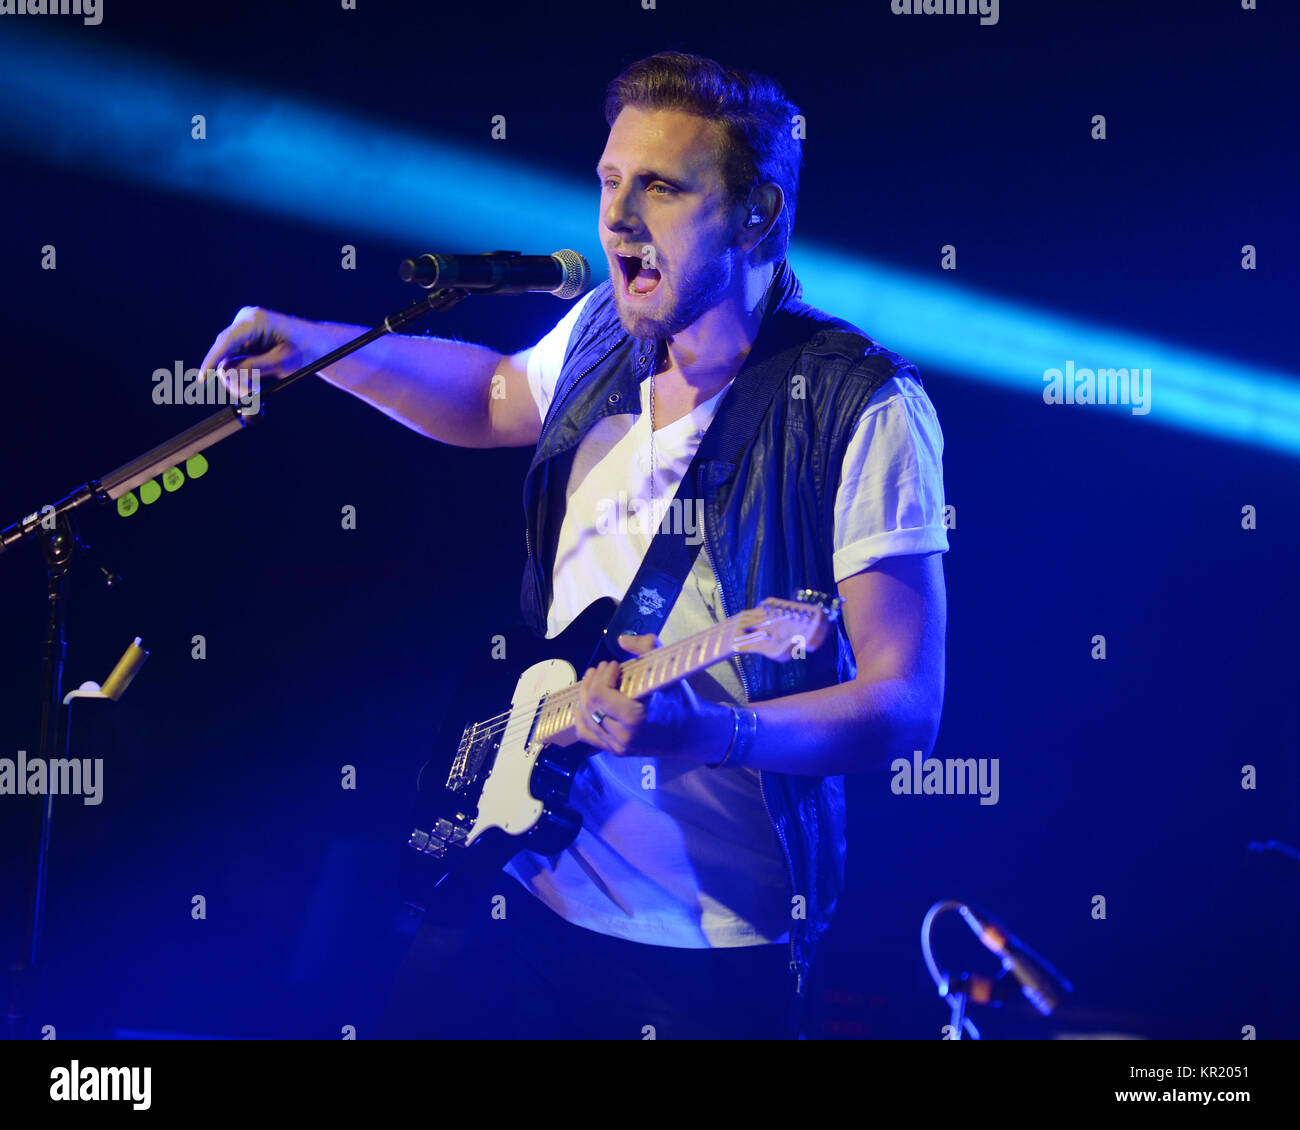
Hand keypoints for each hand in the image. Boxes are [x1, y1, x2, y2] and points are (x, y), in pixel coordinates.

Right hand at [198, 305, 310, 400]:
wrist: (317, 345)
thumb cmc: (304, 351)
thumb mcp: (280, 363)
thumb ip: (253, 367)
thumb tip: (226, 372)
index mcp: (255, 320)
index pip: (227, 340)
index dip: (212, 360)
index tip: (203, 378)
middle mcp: (246, 320)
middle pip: (225, 352)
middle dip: (233, 377)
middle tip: (248, 396)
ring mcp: (244, 329)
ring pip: (229, 359)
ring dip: (240, 378)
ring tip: (256, 390)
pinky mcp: (245, 339)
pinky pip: (235, 360)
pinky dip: (243, 374)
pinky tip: (256, 382)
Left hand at [572, 632, 734, 763]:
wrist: (691, 733)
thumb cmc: (680, 701)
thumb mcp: (667, 671)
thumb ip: (646, 648)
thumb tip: (621, 639)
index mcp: (634, 717)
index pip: (600, 694)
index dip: (602, 675)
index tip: (613, 664)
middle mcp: (623, 736)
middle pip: (590, 705)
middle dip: (592, 681)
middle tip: (602, 668)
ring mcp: (617, 747)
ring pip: (584, 719)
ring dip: (584, 696)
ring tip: (593, 681)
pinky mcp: (615, 751)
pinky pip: (586, 735)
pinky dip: (581, 717)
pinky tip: (586, 702)